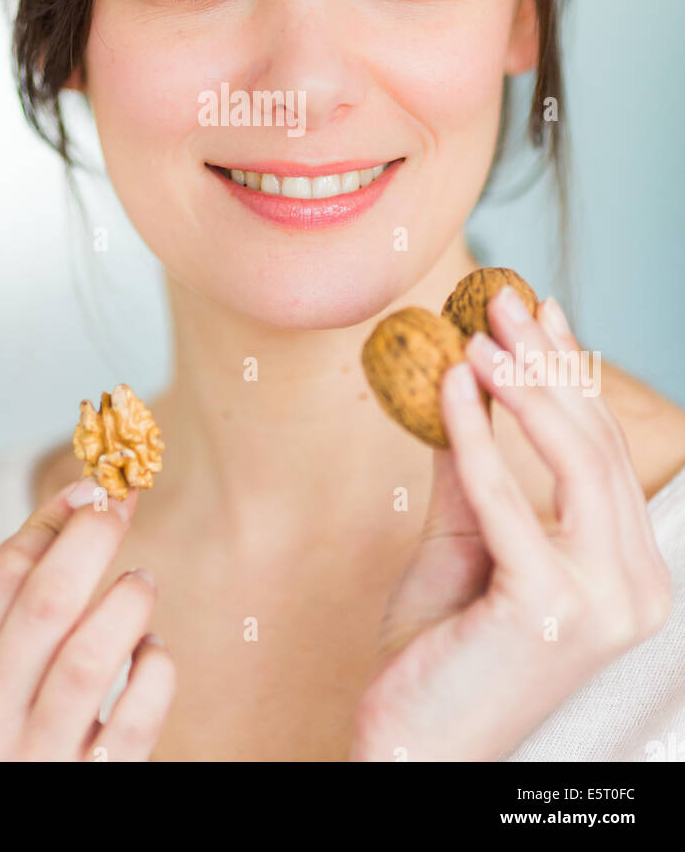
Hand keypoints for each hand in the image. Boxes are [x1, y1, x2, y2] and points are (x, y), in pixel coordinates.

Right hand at [0, 480, 174, 760]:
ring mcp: (35, 762)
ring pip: (90, 656)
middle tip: (125, 500)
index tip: (94, 485)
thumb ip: (23, 584)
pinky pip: (138, 711)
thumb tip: (84, 492)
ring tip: (141, 582)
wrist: (22, 810)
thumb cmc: (12, 718)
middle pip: (47, 603)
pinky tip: (150, 651)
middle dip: (93, 536)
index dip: (54, 519)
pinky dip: (155, 666)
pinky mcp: (94, 785)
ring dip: (127, 600)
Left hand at [349, 289, 671, 761]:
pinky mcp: (554, 609)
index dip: (573, 374)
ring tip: (479, 333)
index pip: (604, 451)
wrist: (411, 745)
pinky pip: (509, 498)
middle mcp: (634, 588)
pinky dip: (479, 433)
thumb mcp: (464, 541)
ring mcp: (603, 603)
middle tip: (503, 302)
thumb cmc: (440, 654)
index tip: (541, 312)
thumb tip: (465, 382)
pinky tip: (452, 386)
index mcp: (626, 571)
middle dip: (549, 363)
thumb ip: (473, 470)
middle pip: (596, 447)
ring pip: (576, 462)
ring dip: (525, 386)